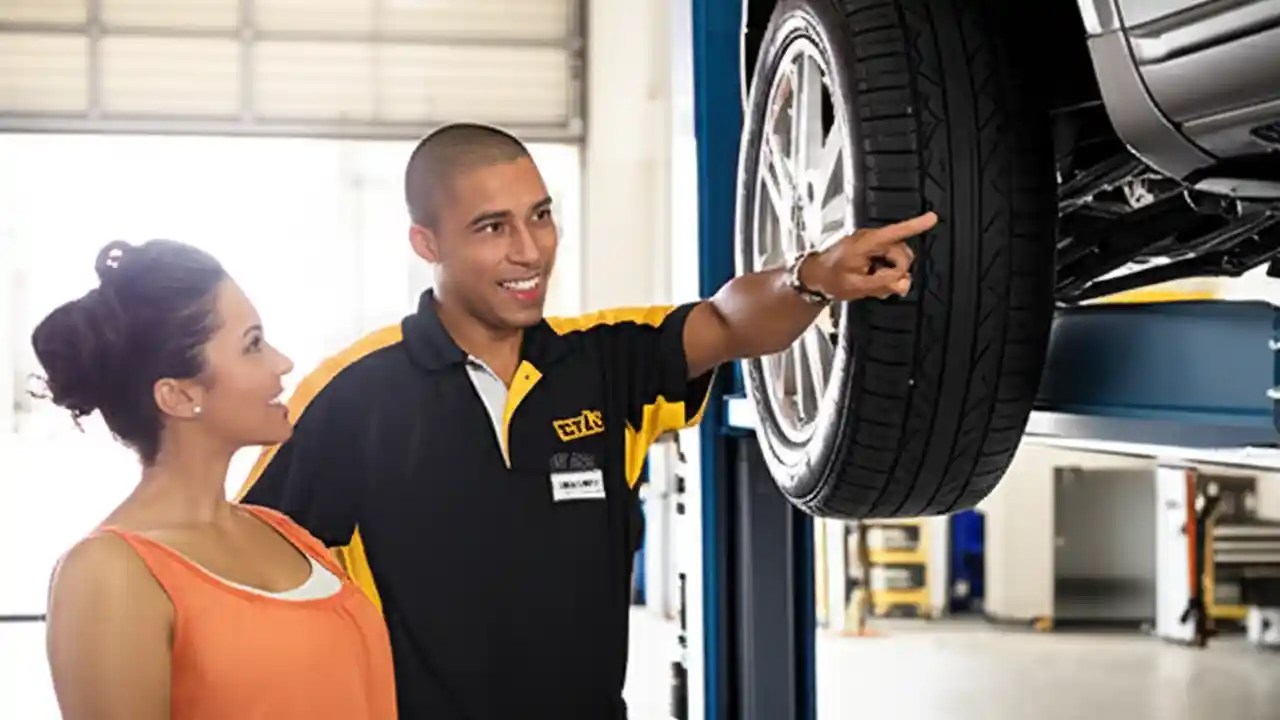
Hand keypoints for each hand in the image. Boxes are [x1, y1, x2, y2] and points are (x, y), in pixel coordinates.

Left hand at [799, 211, 937, 299]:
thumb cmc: (830, 279)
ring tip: (873, 284)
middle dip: (898, 271)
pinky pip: (888, 259)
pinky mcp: (871, 249)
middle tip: (881, 285)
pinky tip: (874, 281)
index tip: (932, 218)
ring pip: (897, 257)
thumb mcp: (857, 286)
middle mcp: (870, 239)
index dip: (915, 225)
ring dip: (891, 274)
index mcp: (865, 243)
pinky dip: (886, 272)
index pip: (894, 232)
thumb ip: (883, 284)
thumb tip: (904, 282)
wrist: (814, 276)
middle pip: (901, 252)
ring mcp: (871, 243)